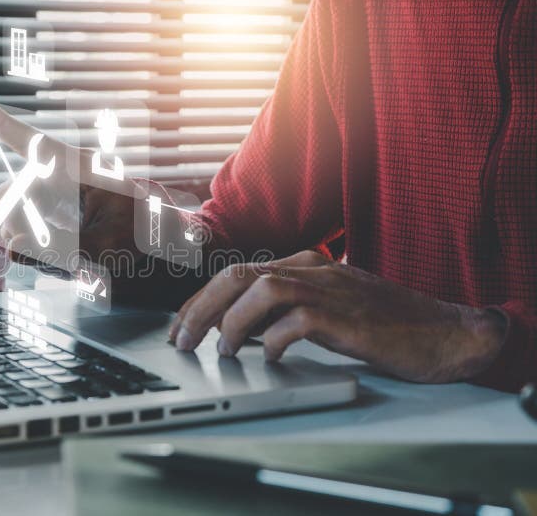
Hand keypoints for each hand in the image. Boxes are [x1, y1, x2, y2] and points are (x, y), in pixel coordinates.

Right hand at [0, 92, 143, 264]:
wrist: (165, 247)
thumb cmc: (142, 241)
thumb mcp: (102, 249)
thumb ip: (56, 249)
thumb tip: (11, 247)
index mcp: (84, 172)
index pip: (33, 144)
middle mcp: (73, 173)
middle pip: (21, 185)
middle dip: (12, 214)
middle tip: (17, 244)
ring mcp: (71, 188)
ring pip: (27, 202)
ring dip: (25, 228)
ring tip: (48, 254)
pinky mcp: (71, 204)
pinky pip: (39, 213)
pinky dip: (37, 233)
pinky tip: (53, 252)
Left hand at [169, 250, 508, 383]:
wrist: (443, 332)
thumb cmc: (383, 323)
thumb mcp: (325, 306)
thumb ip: (284, 309)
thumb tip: (237, 331)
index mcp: (303, 264)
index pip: (235, 273)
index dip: (200, 300)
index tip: (180, 327)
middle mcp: (311, 269)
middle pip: (237, 276)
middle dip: (200, 308)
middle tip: (181, 340)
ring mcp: (329, 289)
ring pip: (260, 290)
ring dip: (232, 323)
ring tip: (222, 351)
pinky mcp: (347, 316)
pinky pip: (296, 321)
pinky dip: (273, 340)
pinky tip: (269, 358)